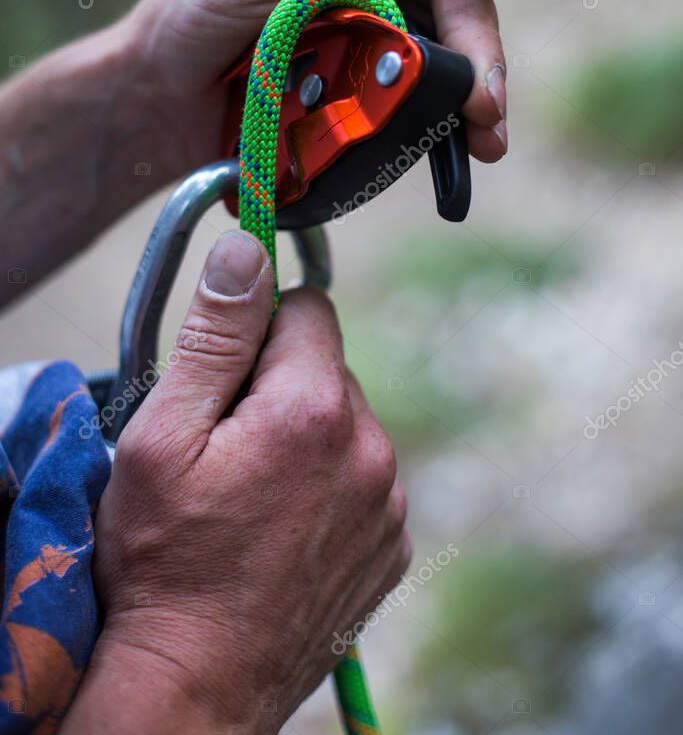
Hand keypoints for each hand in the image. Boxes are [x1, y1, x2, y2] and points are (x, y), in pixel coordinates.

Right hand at [67, 231, 408, 734]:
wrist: (199, 684)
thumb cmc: (166, 561)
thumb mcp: (164, 435)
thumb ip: (217, 334)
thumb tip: (247, 249)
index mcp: (315, 410)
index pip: (310, 308)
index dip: (262, 327)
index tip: (229, 368)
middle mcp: (371, 450)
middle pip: (329, 368)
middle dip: (281, 385)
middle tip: (228, 443)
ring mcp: (389, 502)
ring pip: (349, 423)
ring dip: (307, 437)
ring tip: (253, 495)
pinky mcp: (393, 544)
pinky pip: (366, 478)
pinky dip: (330, 485)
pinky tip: (283, 527)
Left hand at [128, 0, 525, 170]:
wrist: (164, 101)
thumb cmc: (192, 7)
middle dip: (480, 29)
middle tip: (487, 95)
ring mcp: (376, 2)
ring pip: (452, 27)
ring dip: (478, 78)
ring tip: (485, 131)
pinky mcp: (371, 61)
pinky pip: (426, 74)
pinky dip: (449, 106)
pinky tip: (467, 142)